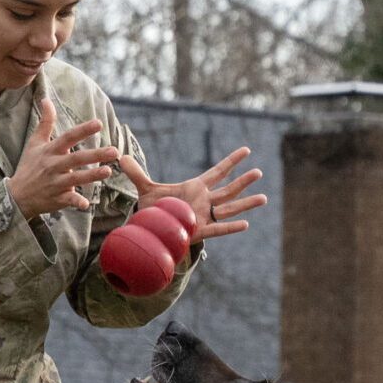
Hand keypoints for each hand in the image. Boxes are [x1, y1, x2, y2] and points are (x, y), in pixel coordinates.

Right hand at [8, 100, 120, 220]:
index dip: (83, 130)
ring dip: (92, 175)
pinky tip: (86, 204)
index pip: (68, 137)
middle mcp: (53, 166)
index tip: (99, 123)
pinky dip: (76, 202)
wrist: (16, 196)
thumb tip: (46, 99)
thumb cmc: (29, 166)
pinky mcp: (56, 199)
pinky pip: (68, 200)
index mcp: (50, 151)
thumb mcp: (34, 143)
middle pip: (76, 158)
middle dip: (96, 154)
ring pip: (75, 178)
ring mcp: (55, 183)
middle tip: (115, 151)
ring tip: (108, 171)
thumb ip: (45, 122)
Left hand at [117, 145, 266, 241]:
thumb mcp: (145, 189)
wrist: (153, 232)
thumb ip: (136, 173)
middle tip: (259, 172)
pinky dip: (231, 227)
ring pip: (229, 208)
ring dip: (245, 203)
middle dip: (243, 181)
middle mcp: (205, 201)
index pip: (217, 172)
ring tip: (263, 198)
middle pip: (228, 189)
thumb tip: (119, 157)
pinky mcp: (201, 231)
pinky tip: (246, 224)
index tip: (246, 150)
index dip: (231, 161)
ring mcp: (205, 216)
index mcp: (196, 188)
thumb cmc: (156, 210)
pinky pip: (219, 228)